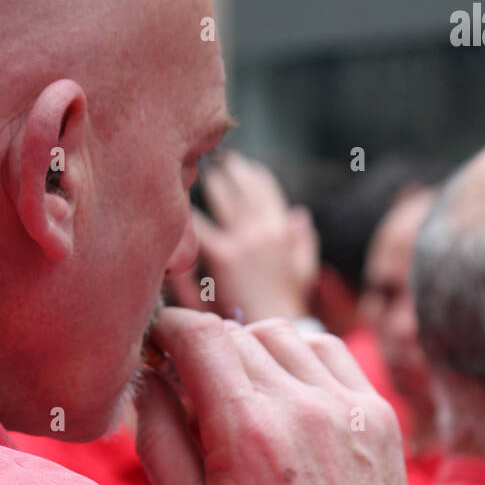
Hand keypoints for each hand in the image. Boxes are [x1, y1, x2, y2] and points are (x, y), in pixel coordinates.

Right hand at [136, 309, 417, 484]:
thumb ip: (158, 438)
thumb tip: (145, 378)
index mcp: (246, 430)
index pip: (199, 335)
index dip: (169, 330)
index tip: (159, 347)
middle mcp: (300, 405)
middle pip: (238, 332)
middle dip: (207, 349)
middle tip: (196, 387)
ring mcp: (346, 404)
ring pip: (284, 335)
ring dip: (254, 351)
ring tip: (244, 396)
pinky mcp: (376, 413)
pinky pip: (329, 352)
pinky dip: (300, 360)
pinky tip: (289, 396)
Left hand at [167, 153, 319, 322]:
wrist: (274, 325)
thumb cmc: (288, 303)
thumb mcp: (304, 268)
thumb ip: (303, 239)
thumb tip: (299, 213)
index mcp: (283, 230)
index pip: (269, 192)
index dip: (256, 177)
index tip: (247, 165)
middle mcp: (264, 229)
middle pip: (245, 189)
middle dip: (232, 172)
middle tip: (217, 159)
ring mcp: (243, 240)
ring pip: (224, 199)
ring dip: (212, 183)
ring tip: (201, 171)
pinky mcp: (223, 255)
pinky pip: (201, 226)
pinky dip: (190, 213)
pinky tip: (180, 202)